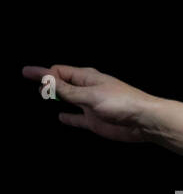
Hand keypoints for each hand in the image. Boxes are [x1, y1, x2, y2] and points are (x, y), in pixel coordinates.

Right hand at [22, 65, 157, 142]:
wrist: (145, 121)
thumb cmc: (121, 102)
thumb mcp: (89, 95)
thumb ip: (67, 91)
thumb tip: (45, 81)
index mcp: (86, 77)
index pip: (59, 71)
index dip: (43, 73)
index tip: (27, 74)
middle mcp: (87, 90)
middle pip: (62, 84)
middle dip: (48, 83)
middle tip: (32, 82)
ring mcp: (90, 106)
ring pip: (69, 100)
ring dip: (57, 98)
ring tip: (42, 96)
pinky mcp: (95, 122)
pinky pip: (77, 119)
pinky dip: (69, 117)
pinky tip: (61, 117)